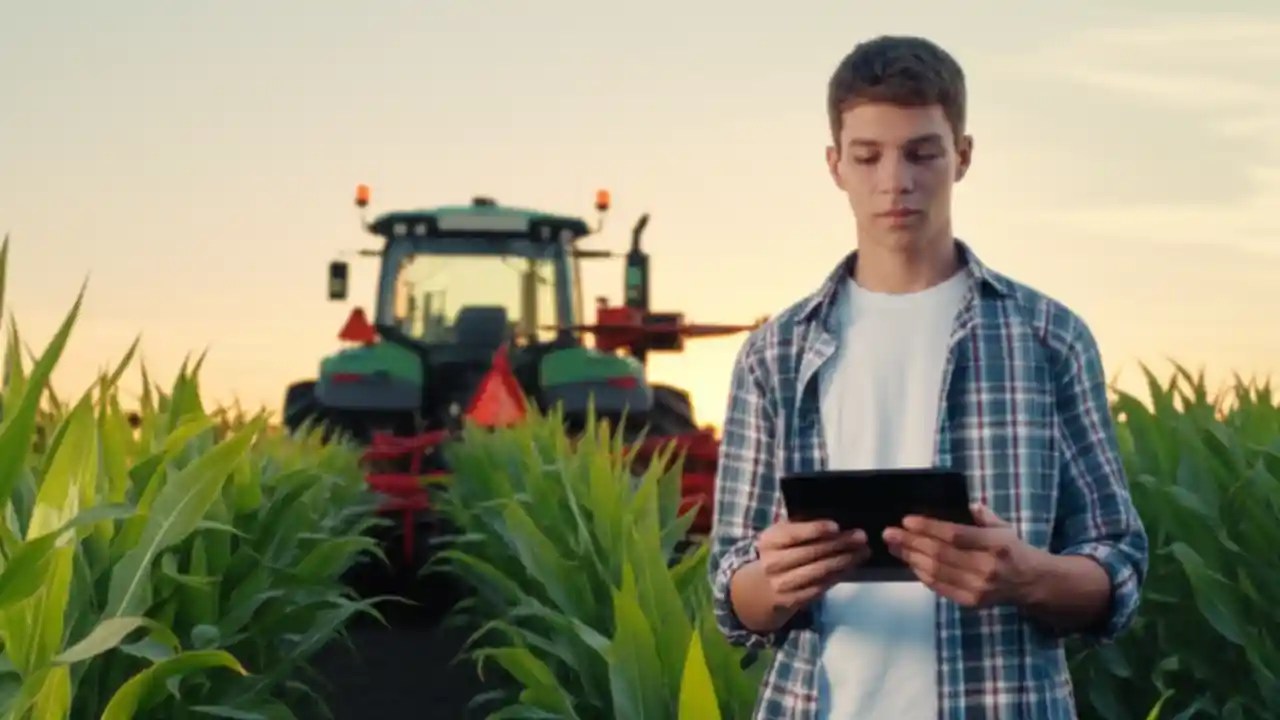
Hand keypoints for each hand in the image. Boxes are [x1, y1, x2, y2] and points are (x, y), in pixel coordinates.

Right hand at [756, 519, 868, 617]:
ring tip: (863, 552)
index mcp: (769, 541)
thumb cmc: (778, 554)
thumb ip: (801, 528)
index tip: (836, 526)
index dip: (815, 530)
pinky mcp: (793, 600)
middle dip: (840, 544)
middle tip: (861, 537)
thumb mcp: (781, 537)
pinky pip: (821, 586)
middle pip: (812, 552)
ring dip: (845, 561)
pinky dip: (838, 575)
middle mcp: (773, 563)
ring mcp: (783, 584)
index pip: (793, 534)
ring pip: (820, 571)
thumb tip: (836, 525)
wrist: (760, 588)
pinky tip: (851, 567)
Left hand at [882, 504, 1045, 607]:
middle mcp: (987, 567)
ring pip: (937, 572)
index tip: (907, 521)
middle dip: (911, 542)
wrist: (1032, 583)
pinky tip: (910, 562)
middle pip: (941, 554)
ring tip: (894, 547)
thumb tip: (967, 504)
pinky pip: (940, 588)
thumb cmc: (1013, 549)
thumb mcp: (1004, 526)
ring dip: (911, 558)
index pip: (956, 535)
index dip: (929, 528)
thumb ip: (984, 515)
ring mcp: (979, 587)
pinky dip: (922, 575)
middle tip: (889, 533)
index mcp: (996, 543)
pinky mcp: (972, 602)